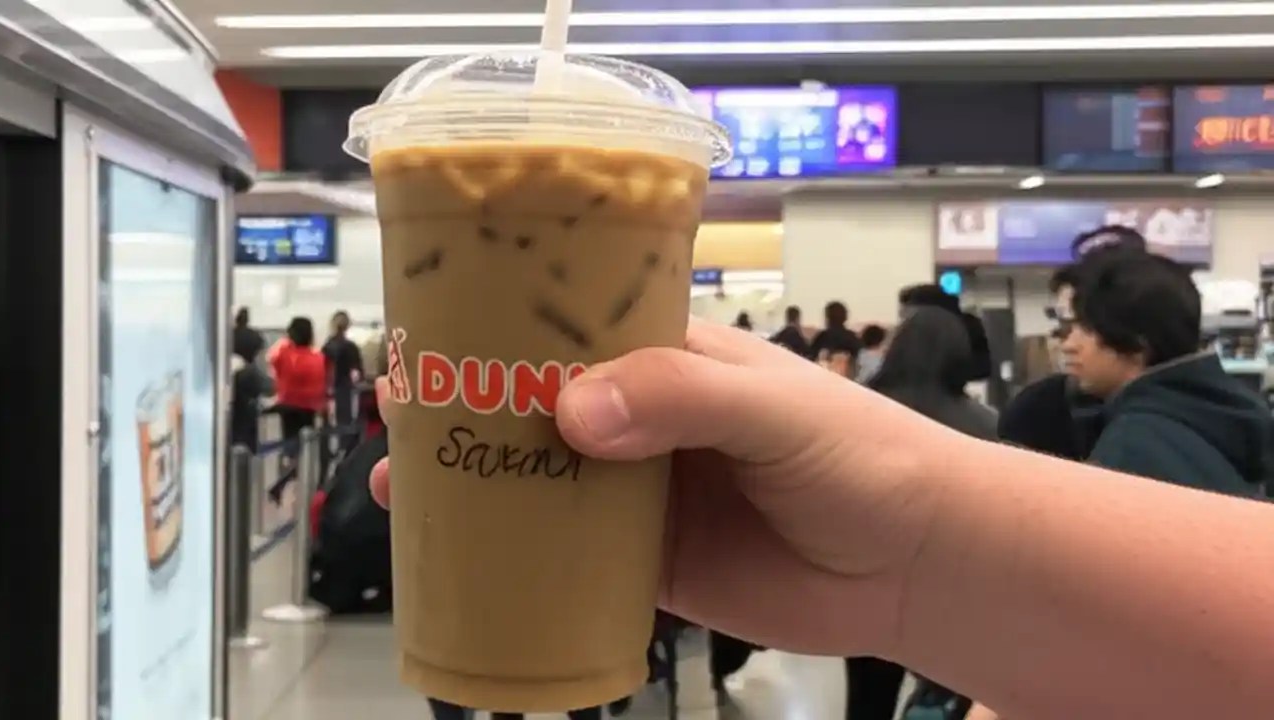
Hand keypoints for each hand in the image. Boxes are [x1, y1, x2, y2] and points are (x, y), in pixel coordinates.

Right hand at [372, 321, 956, 656]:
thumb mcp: (773, 408)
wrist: (912, 564)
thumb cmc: (858, 456)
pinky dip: (519, 562)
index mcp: (669, 360)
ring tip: (404, 489)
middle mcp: (645, 421)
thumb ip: (683, 398)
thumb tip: (572, 413)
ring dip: (476, 486)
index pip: (568, 331)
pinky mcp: (652, 566)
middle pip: (536, 408)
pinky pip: (571, 561)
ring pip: (542, 484)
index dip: (496, 332)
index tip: (427, 339)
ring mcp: (643, 495)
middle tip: (397, 421)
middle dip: (464, 412)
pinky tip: (466, 566)